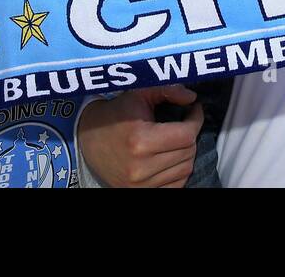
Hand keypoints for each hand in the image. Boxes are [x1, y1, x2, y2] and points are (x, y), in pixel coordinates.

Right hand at [77, 86, 202, 186]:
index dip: (196, 119)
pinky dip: (179, 170)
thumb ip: (167, 91)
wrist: (88, 140)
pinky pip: (177, 184)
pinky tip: (170, 157)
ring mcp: (140, 185)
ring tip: (176, 139)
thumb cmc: (115, 114)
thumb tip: (192, 98)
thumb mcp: (138, 94)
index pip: (186, 134)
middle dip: (190, 134)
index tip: (193, 110)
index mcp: (140, 140)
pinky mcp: (140, 193)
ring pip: (186, 169)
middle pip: (188, 152)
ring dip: (186, 152)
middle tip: (184, 123)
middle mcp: (140, 167)